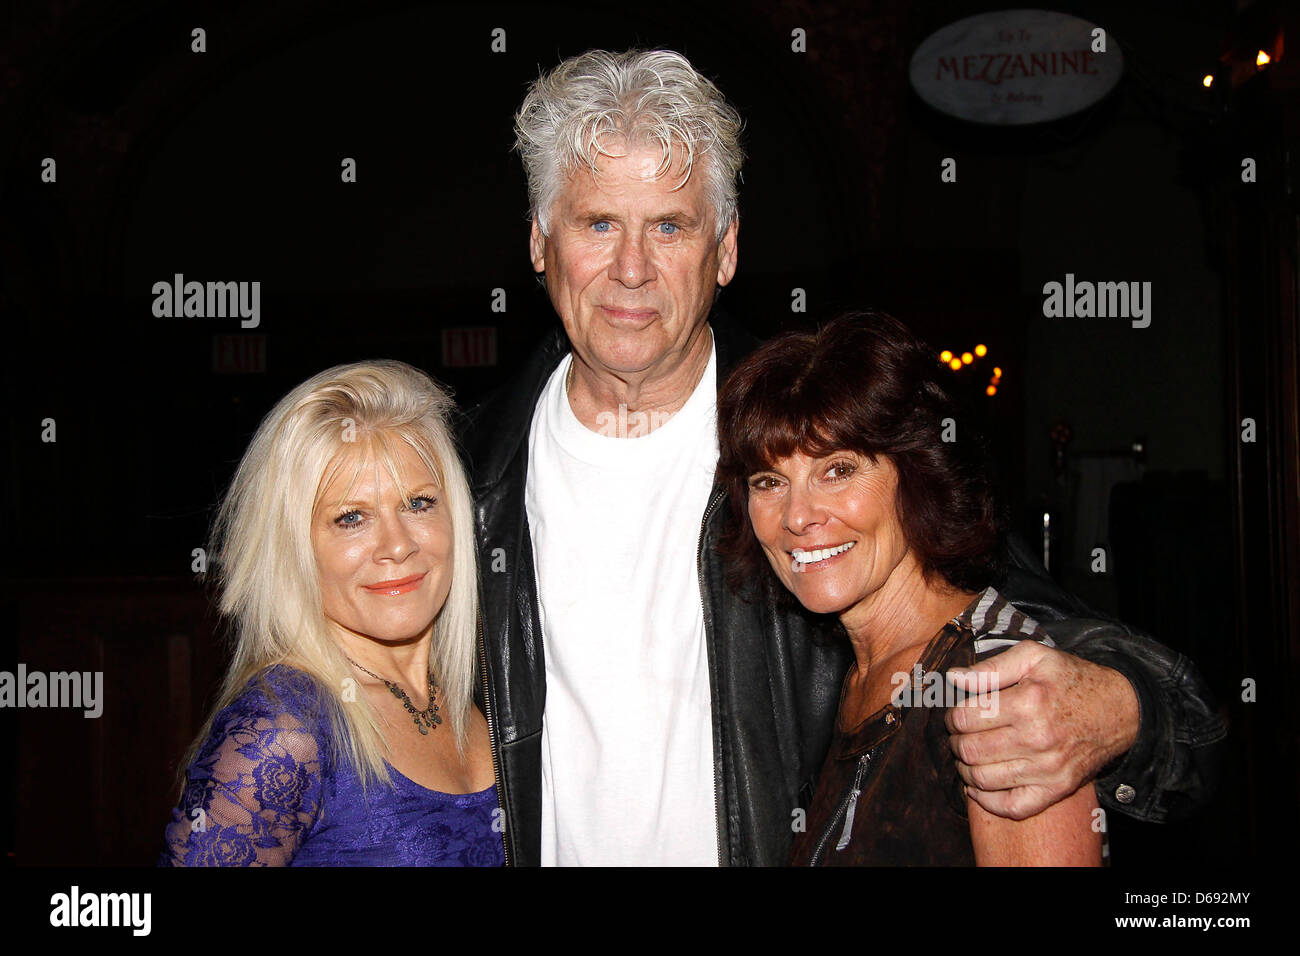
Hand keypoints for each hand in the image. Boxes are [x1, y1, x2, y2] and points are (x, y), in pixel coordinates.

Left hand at [943, 641, 1138, 819]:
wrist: (1119, 709)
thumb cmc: (1072, 679)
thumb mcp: (1034, 657)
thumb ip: (991, 667)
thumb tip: (953, 678)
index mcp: (1027, 703)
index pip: (966, 719)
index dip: (951, 717)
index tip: (955, 715)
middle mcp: (1037, 740)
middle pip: (970, 750)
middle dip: (955, 742)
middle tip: (959, 735)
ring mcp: (1047, 769)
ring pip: (983, 779)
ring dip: (964, 769)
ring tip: (968, 756)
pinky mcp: (1056, 789)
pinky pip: (1011, 807)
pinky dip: (987, 801)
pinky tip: (977, 786)